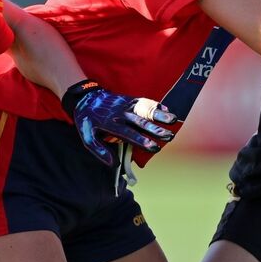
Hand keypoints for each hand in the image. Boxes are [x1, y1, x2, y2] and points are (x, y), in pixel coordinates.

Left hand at [61, 80, 176, 168]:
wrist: (86, 97)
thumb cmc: (87, 120)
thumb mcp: (86, 137)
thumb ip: (99, 150)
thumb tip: (113, 164)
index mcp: (110, 124)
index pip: (128, 133)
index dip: (141, 140)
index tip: (153, 147)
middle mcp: (121, 113)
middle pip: (140, 122)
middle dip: (155, 129)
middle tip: (169, 136)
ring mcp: (127, 105)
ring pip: (145, 110)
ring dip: (159, 115)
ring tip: (173, 120)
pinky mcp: (131, 99)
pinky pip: (144, 102)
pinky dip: (155, 105)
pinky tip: (166, 110)